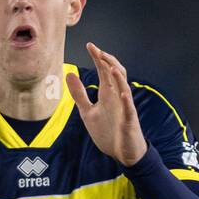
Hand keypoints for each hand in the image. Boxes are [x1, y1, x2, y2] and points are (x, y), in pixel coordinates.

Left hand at [66, 42, 147, 166]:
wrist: (123, 152)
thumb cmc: (108, 131)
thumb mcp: (87, 112)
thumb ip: (79, 94)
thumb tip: (69, 74)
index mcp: (108, 94)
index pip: (104, 71)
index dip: (98, 58)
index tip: (90, 45)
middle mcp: (118, 97)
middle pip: (115, 74)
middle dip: (107, 62)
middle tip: (97, 50)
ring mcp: (125, 108)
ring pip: (124, 87)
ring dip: (118, 77)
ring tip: (109, 66)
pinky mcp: (129, 120)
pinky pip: (129, 109)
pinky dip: (126, 100)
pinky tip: (122, 93)